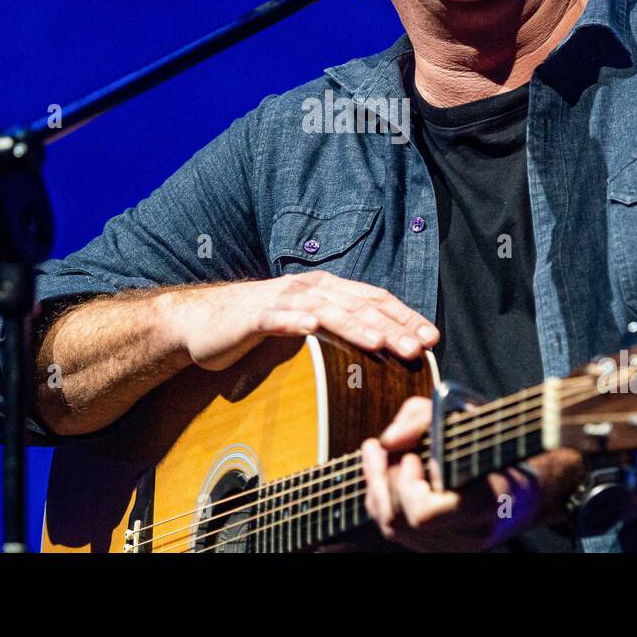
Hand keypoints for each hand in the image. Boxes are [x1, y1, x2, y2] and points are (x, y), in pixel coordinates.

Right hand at [167, 270, 437, 371]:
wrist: (204, 321)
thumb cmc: (261, 325)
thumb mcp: (307, 325)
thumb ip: (339, 330)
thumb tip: (383, 347)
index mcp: (327, 290)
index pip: (374, 299)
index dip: (405, 316)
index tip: (432, 337)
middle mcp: (310, 288)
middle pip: (358, 305)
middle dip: (391, 326)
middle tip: (418, 347)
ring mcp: (283, 299)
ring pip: (326, 310)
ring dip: (354, 325)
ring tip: (379, 342)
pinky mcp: (256, 316)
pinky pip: (279, 318)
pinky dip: (296, 321)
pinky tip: (312, 327)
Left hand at [361, 397, 576, 551]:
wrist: (521, 481)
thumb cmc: (492, 441)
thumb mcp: (460, 413)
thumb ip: (420, 420)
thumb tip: (387, 441)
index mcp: (486, 503)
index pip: (424, 514)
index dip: (407, 486)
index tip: (412, 457)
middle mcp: (469, 535)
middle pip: (399, 521)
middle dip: (382, 479)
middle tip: (380, 447)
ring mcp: (454, 547)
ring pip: (392, 528)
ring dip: (377, 487)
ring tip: (377, 453)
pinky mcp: (440, 549)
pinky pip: (397, 530)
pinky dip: (382, 499)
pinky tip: (382, 473)